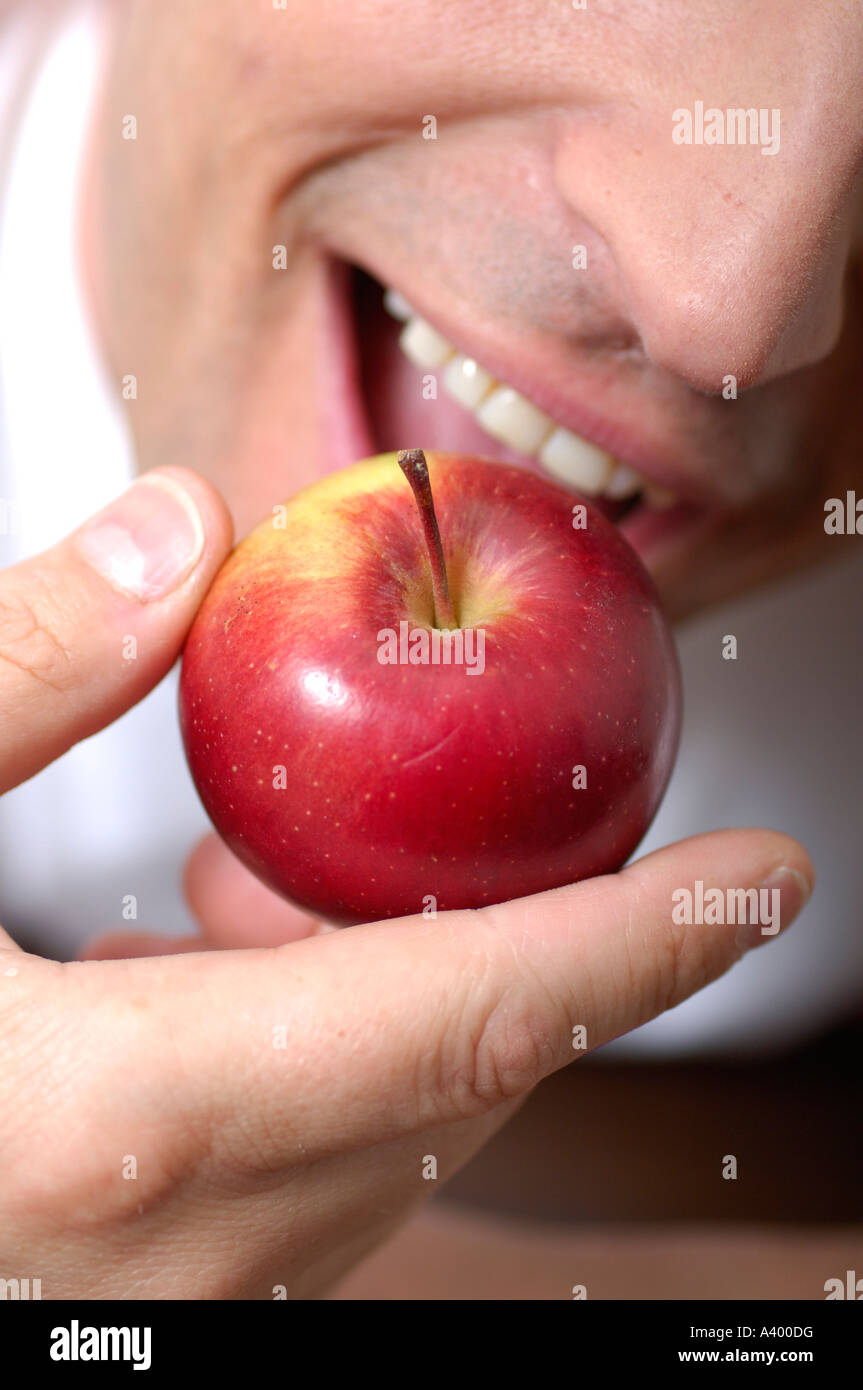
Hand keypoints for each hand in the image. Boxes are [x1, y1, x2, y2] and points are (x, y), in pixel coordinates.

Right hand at [0, 469, 812, 1297]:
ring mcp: (142, 1311)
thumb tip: (181, 537)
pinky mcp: (115, 1306)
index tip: (760, 884)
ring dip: (422, 1012)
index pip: (452, 1018)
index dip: (630, 944)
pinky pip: (291, 1192)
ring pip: (382, 1154)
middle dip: (543, 959)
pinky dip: (325, 1070)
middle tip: (574, 836)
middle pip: (446, 1092)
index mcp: (102, 1124)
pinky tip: (242, 973)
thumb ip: (16, 661)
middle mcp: (155, 1259)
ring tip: (356, 880)